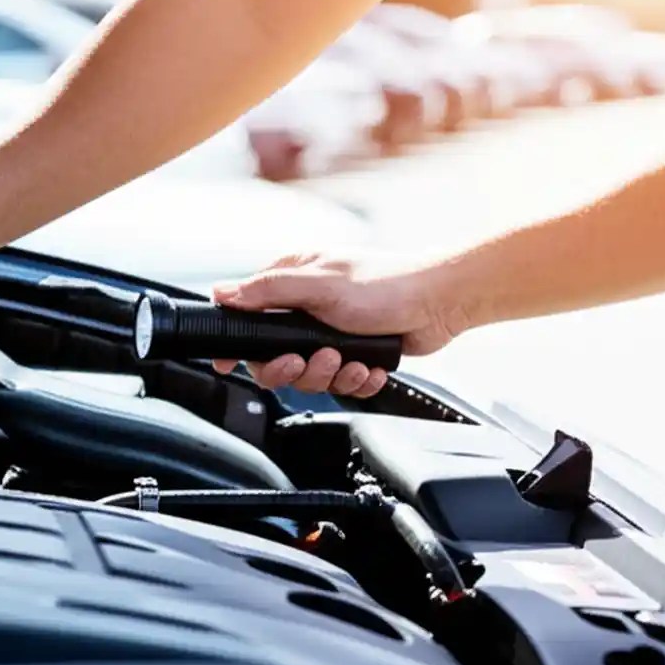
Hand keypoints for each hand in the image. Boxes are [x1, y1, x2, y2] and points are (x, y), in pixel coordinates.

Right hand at [211, 253, 463, 396]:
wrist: (441, 301)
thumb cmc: (387, 283)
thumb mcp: (319, 284)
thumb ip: (268, 291)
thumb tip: (223, 293)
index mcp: (292, 283)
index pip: (248, 316)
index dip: (240, 344)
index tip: (231, 362)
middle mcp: (307, 309)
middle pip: (275, 357)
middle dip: (295, 367)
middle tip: (314, 360)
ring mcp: (330, 332)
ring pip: (308, 374)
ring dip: (330, 375)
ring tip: (351, 361)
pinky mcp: (353, 353)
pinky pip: (341, 382)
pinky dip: (356, 380)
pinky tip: (369, 367)